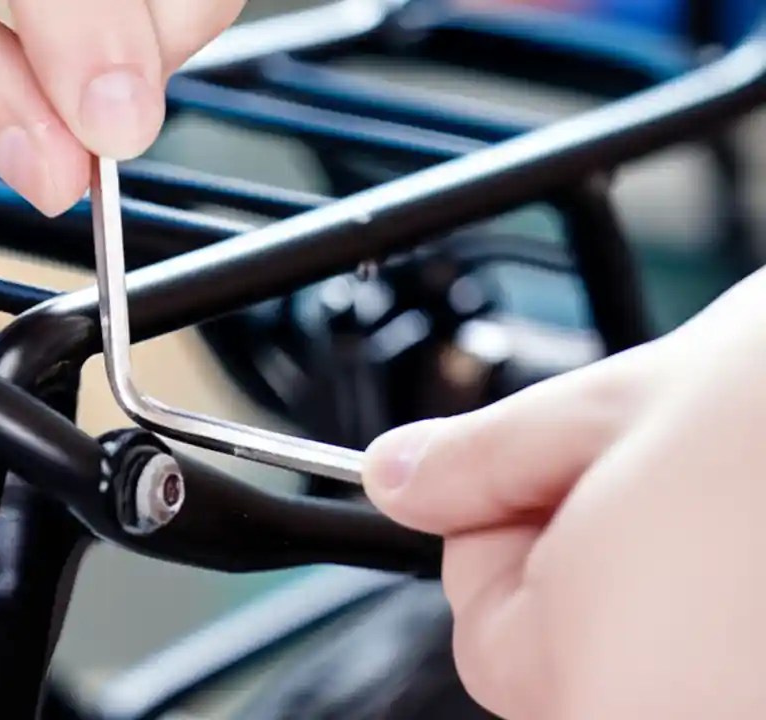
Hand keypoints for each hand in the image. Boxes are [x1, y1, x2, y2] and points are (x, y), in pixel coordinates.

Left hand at [364, 268, 765, 718]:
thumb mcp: (608, 407)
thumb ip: (475, 462)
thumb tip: (396, 478)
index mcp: (593, 682)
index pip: (478, 621)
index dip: (509, 524)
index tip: (564, 465)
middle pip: (566, 658)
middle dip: (590, 559)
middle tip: (670, 477)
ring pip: (651, 665)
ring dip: (673, 588)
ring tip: (742, 507)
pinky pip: (720, 671)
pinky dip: (731, 620)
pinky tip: (761, 549)